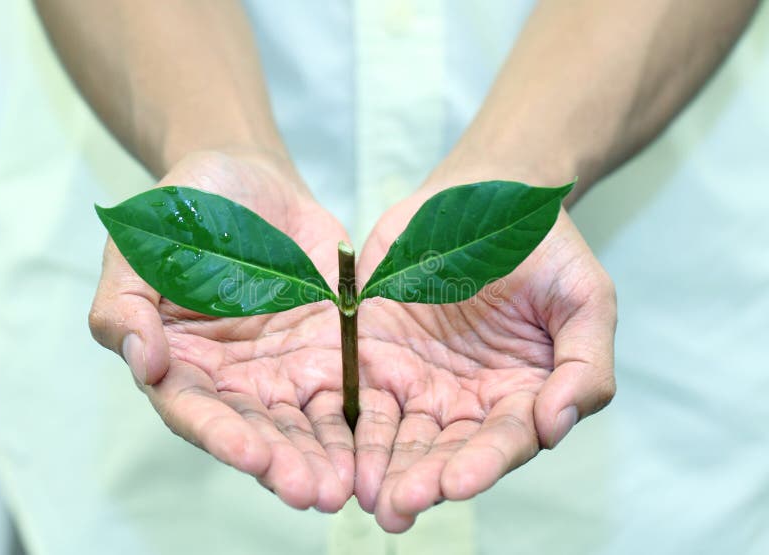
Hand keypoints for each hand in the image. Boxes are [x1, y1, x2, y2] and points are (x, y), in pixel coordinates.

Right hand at [88, 150, 353, 511]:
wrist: (251, 180)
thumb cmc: (185, 210)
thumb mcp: (139, 248)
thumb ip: (126, 306)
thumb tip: (145, 363)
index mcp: (182, 363)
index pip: (196, 411)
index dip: (222, 436)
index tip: (252, 456)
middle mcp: (234, 378)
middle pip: (257, 431)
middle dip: (284, 464)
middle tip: (314, 492)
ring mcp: (285, 367)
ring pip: (304, 424)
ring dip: (324, 457)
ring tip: (345, 486)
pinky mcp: (331, 350)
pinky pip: (347, 391)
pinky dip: (359, 421)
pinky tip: (377, 446)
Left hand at [353, 182, 616, 531]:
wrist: (485, 197)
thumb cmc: (545, 248)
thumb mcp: (584, 297)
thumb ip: (584, 365)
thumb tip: (556, 426)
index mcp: (521, 393)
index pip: (505, 439)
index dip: (483, 462)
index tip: (456, 483)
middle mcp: (468, 399)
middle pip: (446, 450)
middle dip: (422, 479)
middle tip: (397, 507)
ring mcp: (420, 380)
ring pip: (399, 435)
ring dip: (381, 466)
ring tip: (363, 496)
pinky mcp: (377, 356)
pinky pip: (359, 395)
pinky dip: (349, 424)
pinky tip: (335, 449)